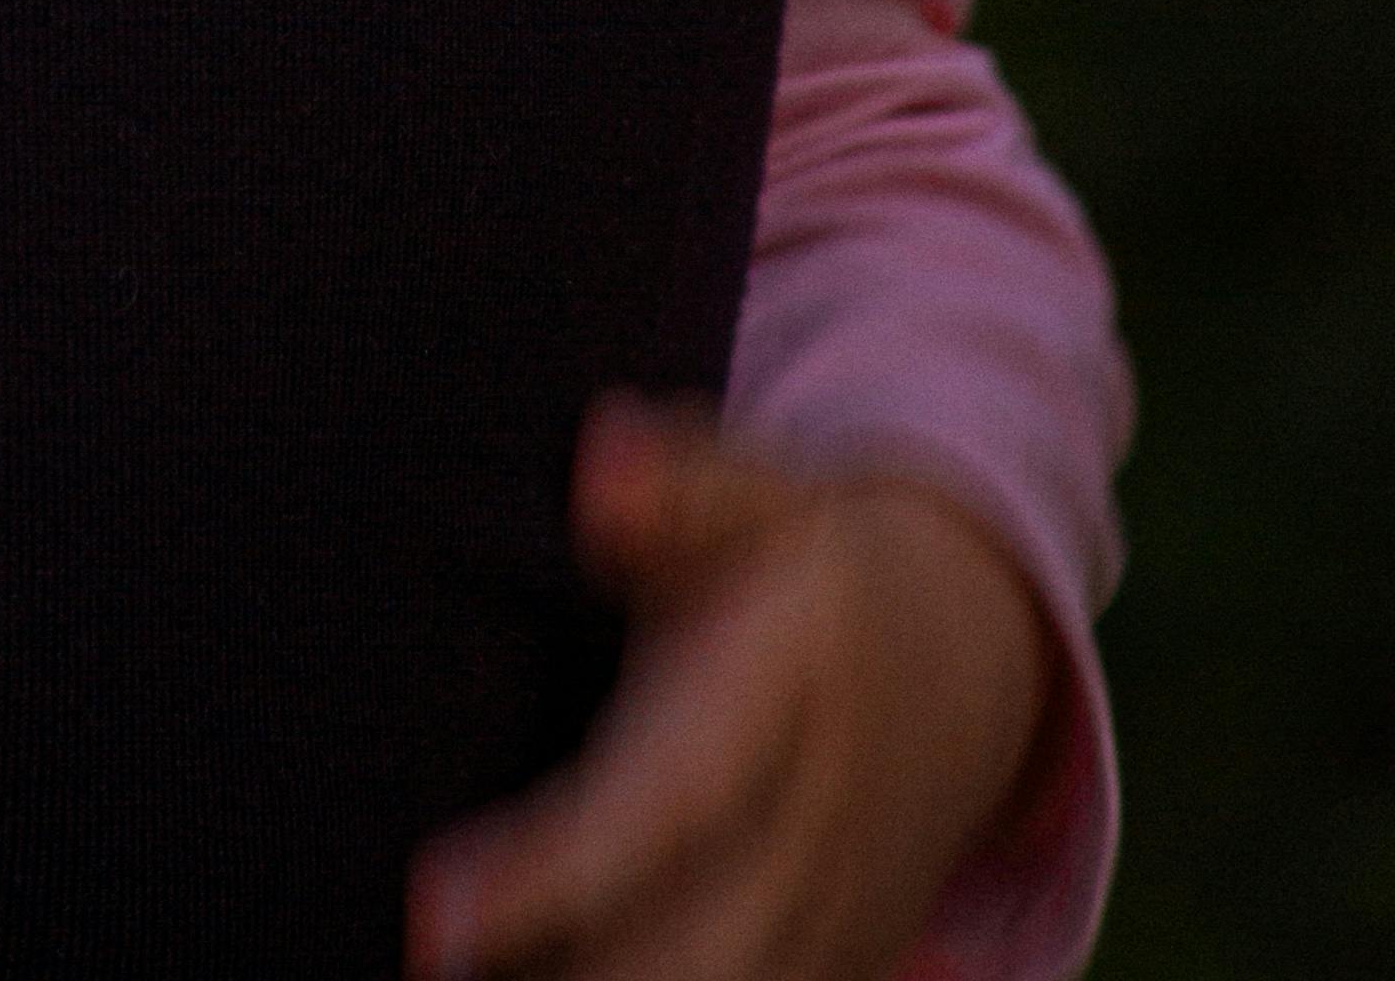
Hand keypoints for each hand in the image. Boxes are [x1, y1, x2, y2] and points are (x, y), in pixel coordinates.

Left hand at [406, 399, 1055, 980]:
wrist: (962, 659)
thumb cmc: (806, 563)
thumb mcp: (757, 497)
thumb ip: (675, 486)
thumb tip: (599, 466)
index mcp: (786, 694)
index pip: (663, 801)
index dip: (551, 871)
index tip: (435, 913)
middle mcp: (816, 829)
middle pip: (694, 954)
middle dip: (570, 977)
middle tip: (432, 966)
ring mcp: (837, 919)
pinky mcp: (840, 968)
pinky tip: (537, 980)